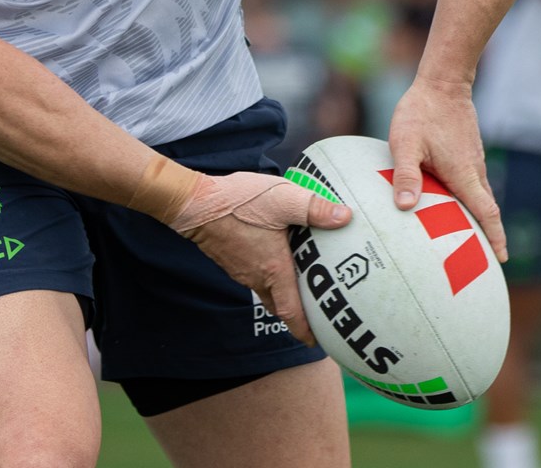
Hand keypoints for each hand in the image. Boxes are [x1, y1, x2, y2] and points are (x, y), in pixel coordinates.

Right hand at [170, 172, 350, 344]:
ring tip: (298, 283)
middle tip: (314, 314)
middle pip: (280, 306)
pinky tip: (273, 258)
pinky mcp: (230, 260)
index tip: (319, 342)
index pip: (293, 313)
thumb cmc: (237, 203)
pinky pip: (253, 276)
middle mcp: (257, 276)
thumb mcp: (282, 199)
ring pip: (266, 291)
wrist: (195, 203)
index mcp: (274, 269)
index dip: (306, 331)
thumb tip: (345, 217)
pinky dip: (267, 276)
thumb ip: (313, 208)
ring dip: (282, 293)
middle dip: (297, 315)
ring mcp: (241, 270)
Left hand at [387, 74, 505, 261]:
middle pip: (486, 209)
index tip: (502, 259)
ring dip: (479, 215)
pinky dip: (471, 197)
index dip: (495, 237)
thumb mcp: (405, 143)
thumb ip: (406, 174)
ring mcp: (473, 160)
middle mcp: (474, 170)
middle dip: (488, 234)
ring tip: (469, 235)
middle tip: (484, 258)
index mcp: (463, 175)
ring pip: (480, 194)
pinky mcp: (467, 151)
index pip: (486, 213)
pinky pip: (473, 181)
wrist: (442, 82)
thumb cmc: (421, 112)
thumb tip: (405, 207)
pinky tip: (455, 198)